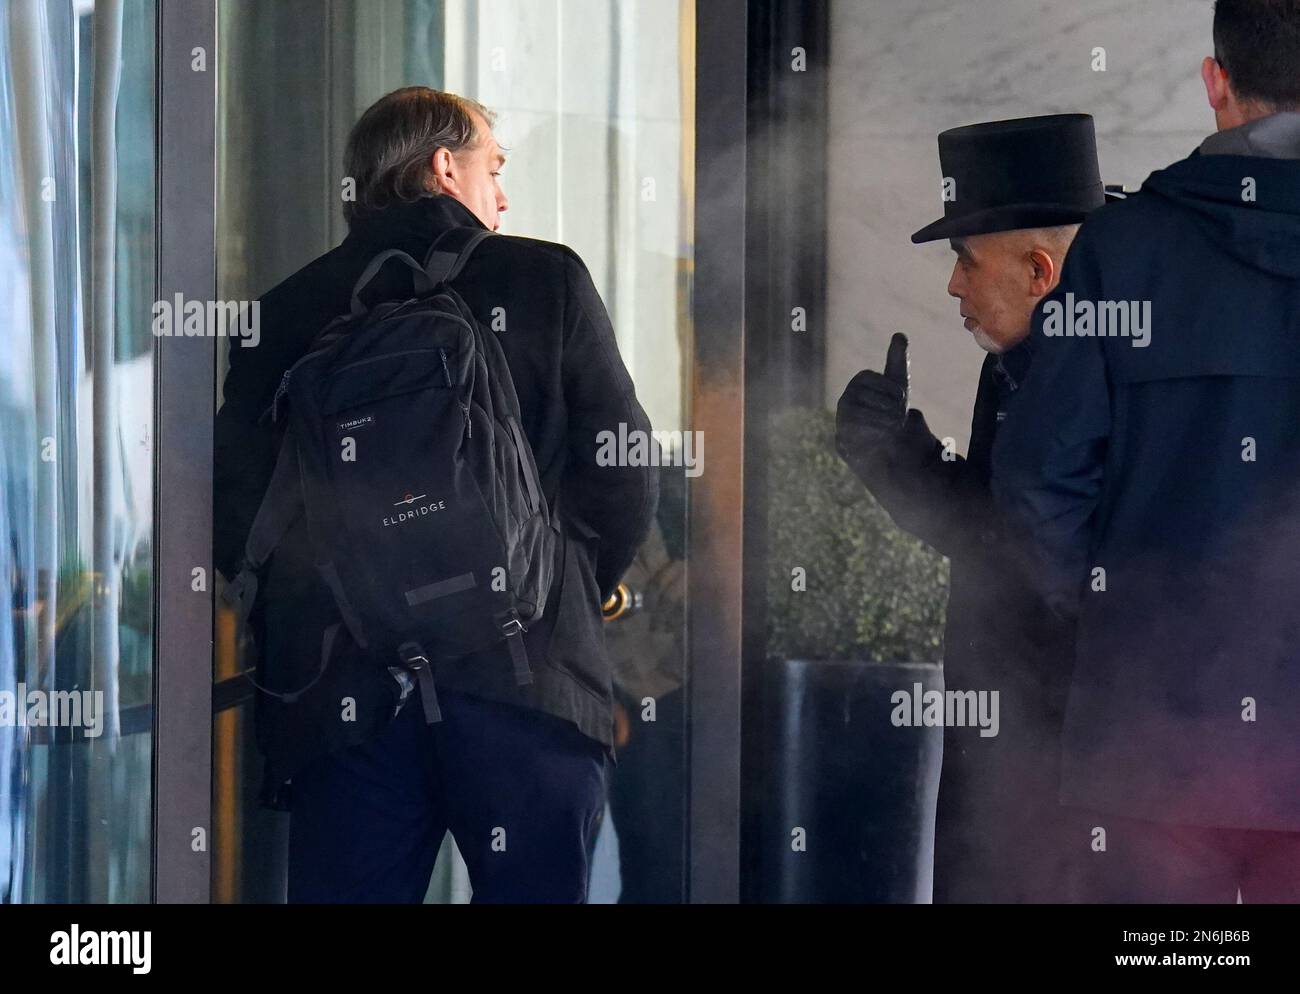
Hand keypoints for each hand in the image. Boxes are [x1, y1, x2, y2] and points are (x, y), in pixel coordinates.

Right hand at [836, 332, 910, 472]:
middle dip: (890, 408)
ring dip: (883, 423)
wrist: (884, 435)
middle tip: (900, 417)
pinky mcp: (842, 437)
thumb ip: (897, 358)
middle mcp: (847, 396)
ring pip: (861, 416)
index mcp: (861, 380)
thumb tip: (899, 334)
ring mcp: (843, 416)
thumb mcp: (898, 381)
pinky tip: (884, 437)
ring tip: (894, 427)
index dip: (891, 389)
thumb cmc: (890, 404)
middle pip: (868, 398)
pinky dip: (874, 436)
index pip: (873, 378)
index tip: (902, 398)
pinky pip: (856, 434)